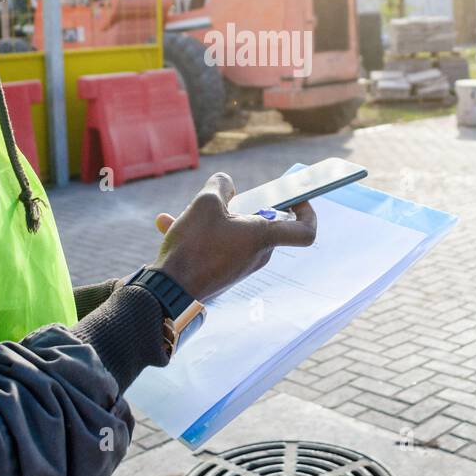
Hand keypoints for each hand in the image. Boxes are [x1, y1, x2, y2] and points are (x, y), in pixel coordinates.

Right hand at [150, 172, 316, 301]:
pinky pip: (217, 245)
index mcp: (262, 238)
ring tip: (182, 212)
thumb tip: (226, 185)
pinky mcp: (222, 272)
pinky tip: (167, 223)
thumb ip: (220, 186)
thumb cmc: (193, 247)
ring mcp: (240, 266)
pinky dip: (199, 233)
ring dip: (211, 219)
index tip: (295, 199)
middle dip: (241, 206)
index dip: (308, 212)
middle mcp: (257, 255)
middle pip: (261, 224)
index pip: (305, 232)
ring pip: (232, 232)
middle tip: (221, 198)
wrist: (168, 290)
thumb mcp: (205, 203)